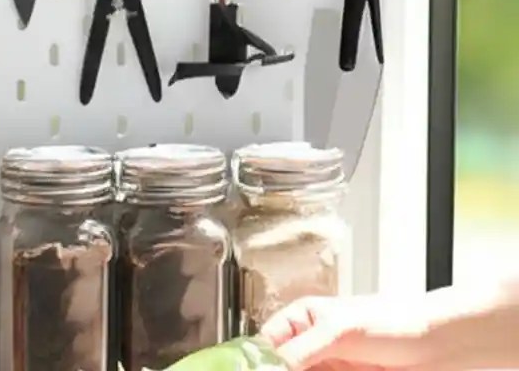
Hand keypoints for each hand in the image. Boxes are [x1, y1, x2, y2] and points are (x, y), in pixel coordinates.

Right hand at [260, 295, 436, 370]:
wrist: (441, 348)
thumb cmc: (396, 323)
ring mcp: (327, 369)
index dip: (253, 361)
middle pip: (278, 367)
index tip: (245, 370)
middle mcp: (310, 347)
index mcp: (301, 320)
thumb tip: (267, 365)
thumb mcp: (337, 332)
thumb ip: (298, 352)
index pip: (262, 344)